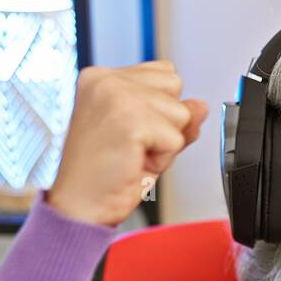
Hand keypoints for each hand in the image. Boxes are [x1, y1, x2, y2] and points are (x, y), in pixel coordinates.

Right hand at [47, 59, 209, 227]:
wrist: (79, 206)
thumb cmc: (103, 175)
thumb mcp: (143, 137)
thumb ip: (171, 116)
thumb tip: (201, 105)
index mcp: (102, 78)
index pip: (165, 73)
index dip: (159, 110)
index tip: (129, 132)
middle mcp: (106, 80)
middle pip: (176, 86)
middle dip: (165, 122)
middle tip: (131, 146)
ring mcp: (117, 97)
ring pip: (181, 113)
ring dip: (164, 143)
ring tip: (132, 155)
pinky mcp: (131, 120)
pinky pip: (176, 139)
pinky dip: (162, 160)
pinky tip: (133, 164)